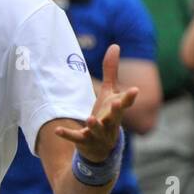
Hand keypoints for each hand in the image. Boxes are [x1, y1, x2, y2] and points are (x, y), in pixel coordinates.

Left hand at [53, 44, 138, 162]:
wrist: (100, 148)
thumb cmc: (107, 116)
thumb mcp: (109, 93)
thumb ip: (111, 70)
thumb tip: (115, 45)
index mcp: (116, 111)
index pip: (125, 103)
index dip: (130, 97)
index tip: (135, 90)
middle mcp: (110, 123)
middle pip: (115, 117)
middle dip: (117, 111)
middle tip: (118, 103)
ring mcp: (98, 134)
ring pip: (97, 130)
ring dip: (95, 125)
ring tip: (91, 119)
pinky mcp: (84, 141)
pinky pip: (75, 137)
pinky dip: (67, 134)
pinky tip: (57, 130)